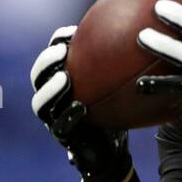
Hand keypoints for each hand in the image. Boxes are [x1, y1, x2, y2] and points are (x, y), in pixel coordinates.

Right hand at [30, 25, 133, 181]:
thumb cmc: (114, 112)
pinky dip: (69, 116)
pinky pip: (60, 127)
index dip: (56, 43)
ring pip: (41, 104)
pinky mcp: (64, 139)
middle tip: (61, 52)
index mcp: (61, 82)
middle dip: (46, 62)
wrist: (113, 150)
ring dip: (50, 89)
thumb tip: (144, 32)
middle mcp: (53, 99)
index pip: (51, 57)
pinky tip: (81, 107)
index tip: (72, 32)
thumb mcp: (116, 86)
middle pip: (38, 77)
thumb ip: (117, 65)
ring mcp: (54, 119)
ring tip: (64, 77)